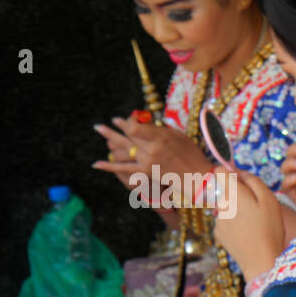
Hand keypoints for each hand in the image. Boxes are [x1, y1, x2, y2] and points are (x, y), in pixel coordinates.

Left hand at [93, 115, 213, 179]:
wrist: (199, 177)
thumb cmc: (193, 155)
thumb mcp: (180, 136)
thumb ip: (161, 128)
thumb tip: (147, 121)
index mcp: (161, 137)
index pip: (136, 126)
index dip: (131, 121)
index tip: (132, 119)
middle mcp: (152, 149)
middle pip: (128, 135)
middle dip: (118, 126)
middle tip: (109, 121)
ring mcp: (147, 161)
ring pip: (123, 148)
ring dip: (110, 138)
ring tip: (99, 128)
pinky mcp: (145, 173)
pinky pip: (124, 169)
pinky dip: (109, 166)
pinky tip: (96, 163)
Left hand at [214, 171, 285, 279]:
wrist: (261, 261)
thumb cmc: (270, 229)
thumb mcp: (270, 199)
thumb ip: (254, 181)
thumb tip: (241, 173)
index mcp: (232, 193)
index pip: (219, 171)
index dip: (230, 173)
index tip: (242, 181)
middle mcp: (220, 204)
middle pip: (226, 191)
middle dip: (238, 195)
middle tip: (257, 209)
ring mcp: (217, 220)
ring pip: (226, 207)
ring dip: (237, 211)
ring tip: (254, 225)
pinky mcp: (218, 234)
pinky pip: (226, 222)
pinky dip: (234, 224)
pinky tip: (247, 234)